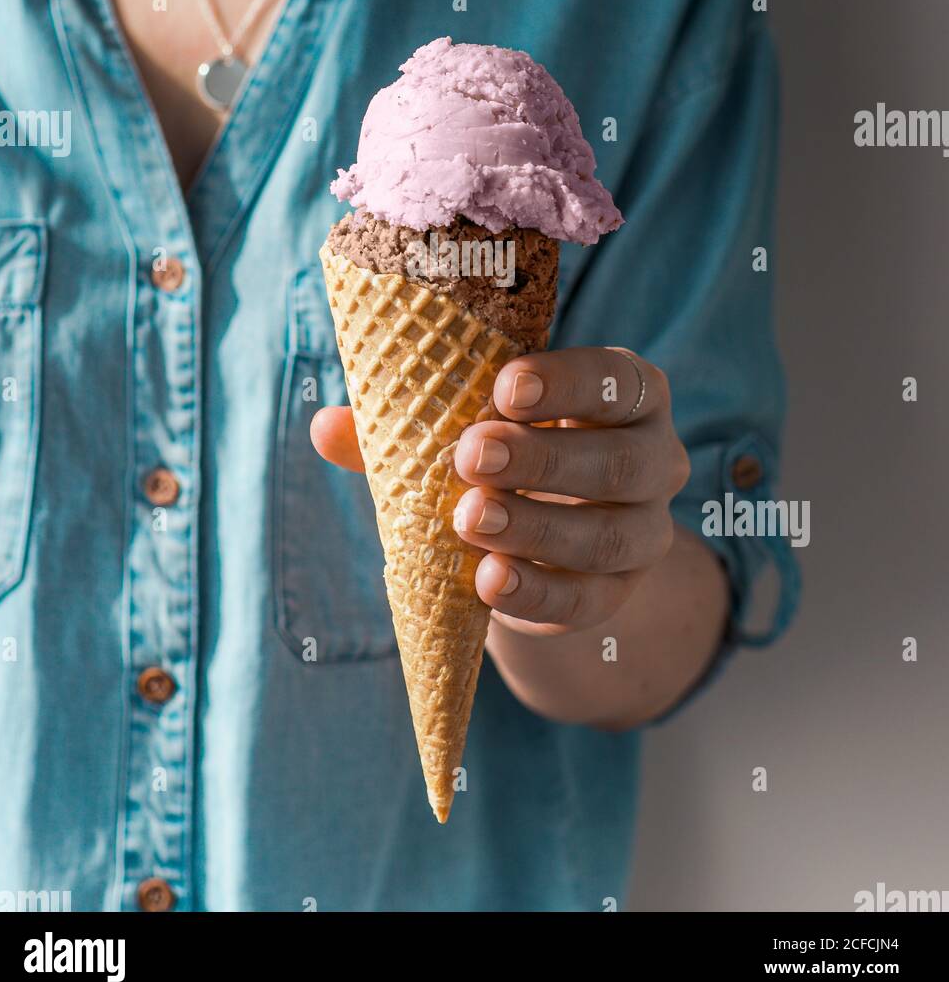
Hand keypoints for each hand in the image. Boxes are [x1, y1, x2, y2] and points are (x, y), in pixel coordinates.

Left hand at [312, 347, 689, 639]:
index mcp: (627, 396)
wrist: (544, 538)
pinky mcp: (615, 595)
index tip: (504, 385)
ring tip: (468, 520)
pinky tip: (488, 582)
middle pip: (622, 461)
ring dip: (537, 528)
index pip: (618, 380)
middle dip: (544, 459)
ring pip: (610, 536)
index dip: (568, 382)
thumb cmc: (506, 453)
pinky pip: (587, 600)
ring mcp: (645, 532)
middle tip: (471, 455)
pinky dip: (536, 594)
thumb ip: (407, 424)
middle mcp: (655, 459)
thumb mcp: (467, 425)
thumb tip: (326, 424)